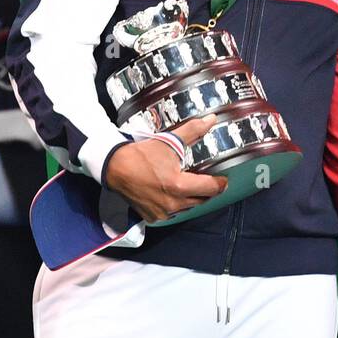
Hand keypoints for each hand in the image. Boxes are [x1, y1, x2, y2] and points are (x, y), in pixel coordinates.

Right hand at [102, 116, 228, 222]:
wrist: (115, 167)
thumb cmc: (141, 155)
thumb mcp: (169, 142)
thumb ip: (193, 131)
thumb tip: (211, 120)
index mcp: (179, 185)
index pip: (211, 189)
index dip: (220, 184)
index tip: (222, 179)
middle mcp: (172, 203)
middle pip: (201, 200)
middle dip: (206, 190)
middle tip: (206, 180)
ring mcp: (162, 212)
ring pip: (187, 207)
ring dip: (191, 198)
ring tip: (188, 185)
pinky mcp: (153, 217)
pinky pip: (172, 213)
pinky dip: (176, 204)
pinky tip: (172, 193)